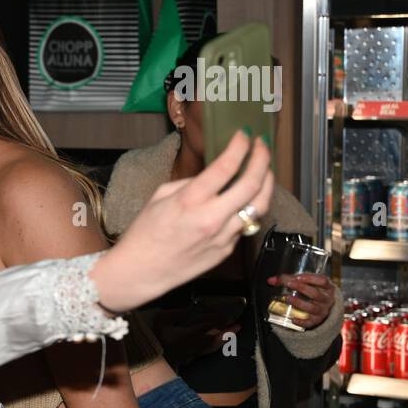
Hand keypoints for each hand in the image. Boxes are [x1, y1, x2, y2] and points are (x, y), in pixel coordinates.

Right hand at [91, 132, 272, 313]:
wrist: (140, 271)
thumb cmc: (144, 233)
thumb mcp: (159, 198)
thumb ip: (189, 184)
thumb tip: (212, 178)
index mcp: (190, 200)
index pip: (226, 167)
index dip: (240, 146)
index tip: (244, 135)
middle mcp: (211, 217)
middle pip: (252, 183)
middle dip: (262, 159)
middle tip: (261, 147)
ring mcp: (222, 236)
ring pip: (259, 206)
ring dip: (266, 184)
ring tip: (264, 171)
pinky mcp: (226, 251)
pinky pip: (244, 225)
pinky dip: (248, 208)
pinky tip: (243, 200)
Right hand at [150, 308, 238, 364]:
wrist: (149, 360)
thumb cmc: (154, 338)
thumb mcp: (161, 320)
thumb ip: (175, 314)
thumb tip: (188, 310)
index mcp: (188, 334)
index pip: (208, 326)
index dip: (219, 320)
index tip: (228, 316)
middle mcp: (194, 344)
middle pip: (215, 337)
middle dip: (227, 331)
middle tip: (238, 326)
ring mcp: (193, 352)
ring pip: (212, 345)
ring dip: (224, 339)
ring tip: (232, 334)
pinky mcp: (190, 358)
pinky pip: (207, 351)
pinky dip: (215, 346)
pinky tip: (218, 344)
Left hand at [267, 272, 335, 328]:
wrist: (321, 307)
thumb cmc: (312, 291)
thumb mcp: (306, 284)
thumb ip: (289, 280)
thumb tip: (271, 280)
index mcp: (327, 288)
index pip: (323, 281)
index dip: (311, 278)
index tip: (298, 277)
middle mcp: (326, 299)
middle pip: (315, 294)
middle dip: (302, 288)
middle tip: (289, 284)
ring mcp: (322, 311)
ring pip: (312, 308)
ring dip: (299, 303)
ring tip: (287, 298)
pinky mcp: (316, 320)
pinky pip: (310, 322)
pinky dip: (301, 321)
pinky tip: (293, 319)